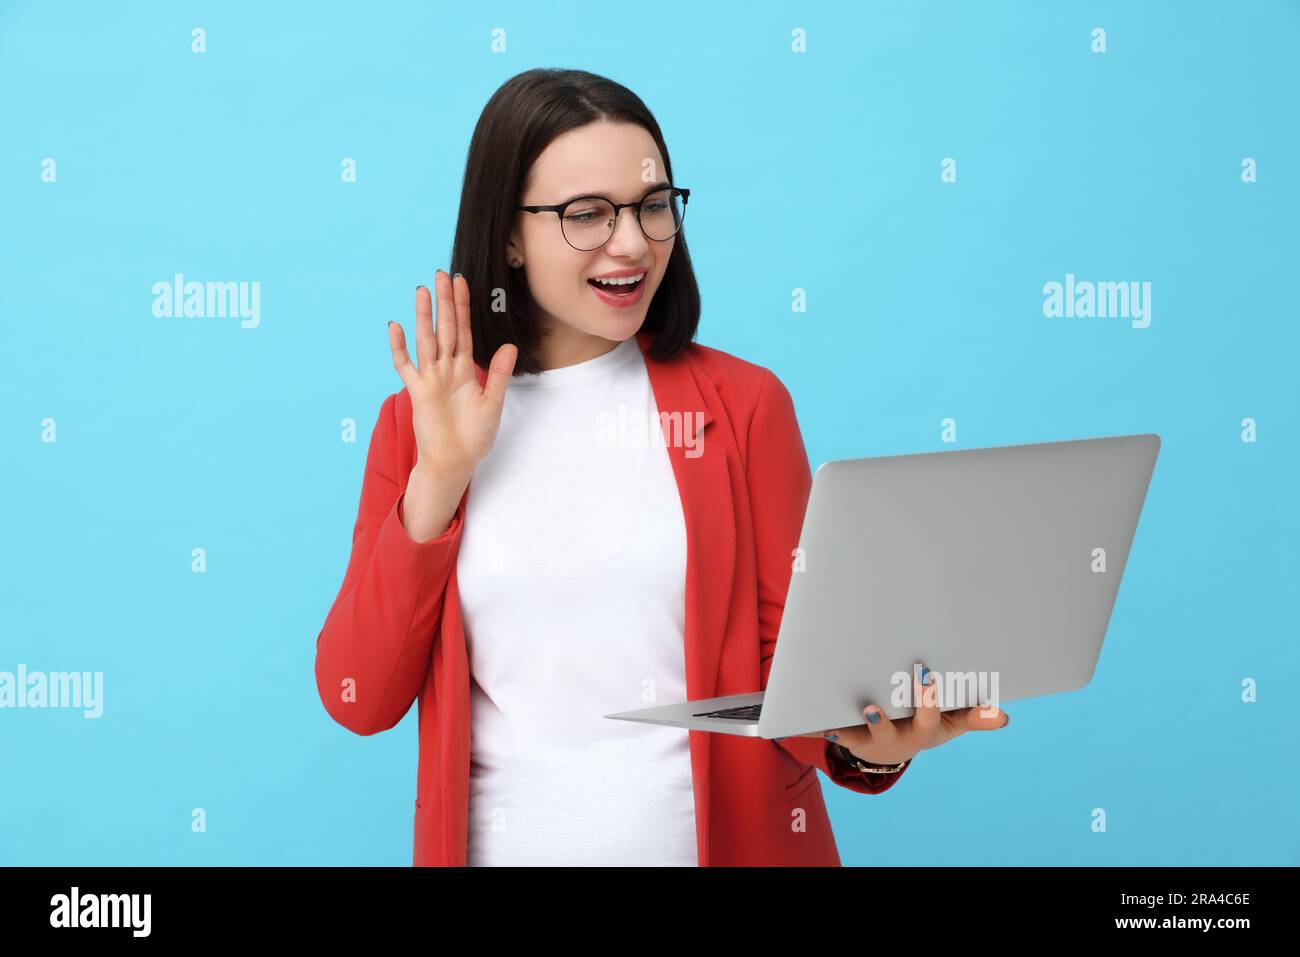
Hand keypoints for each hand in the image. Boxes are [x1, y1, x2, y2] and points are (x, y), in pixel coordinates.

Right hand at [388, 270, 517, 477]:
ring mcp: (430, 378)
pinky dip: (399, 347)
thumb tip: (508, 346)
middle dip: (444, 302)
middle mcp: (446, 369)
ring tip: (422, 291)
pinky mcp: (417, 392)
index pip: (463, 331)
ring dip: (424, 316)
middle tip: (441, 274)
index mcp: (465, 370)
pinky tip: (395, 326)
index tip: (461, 283)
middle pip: (444, 328)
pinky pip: (405, 366)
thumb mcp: (493, 402)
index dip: (462, 307)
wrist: (455, 461)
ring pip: (426, 340)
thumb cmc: (473, 436)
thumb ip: (497, 373)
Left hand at [796, 662, 1009, 765]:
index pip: (928, 717)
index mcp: (922, 731)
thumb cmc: (922, 726)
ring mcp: (869, 738)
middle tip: (878, 690)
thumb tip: (1003, 715)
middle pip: (892, 727)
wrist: (889, 749)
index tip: (927, 677)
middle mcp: (895, 737)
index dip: (928, 699)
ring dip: (854, 720)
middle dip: (892, 710)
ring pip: (861, 733)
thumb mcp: (949, 723)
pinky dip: (815, 724)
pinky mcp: (847, 736)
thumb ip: (974, 717)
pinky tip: (800, 715)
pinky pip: (829, 730)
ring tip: (861, 706)